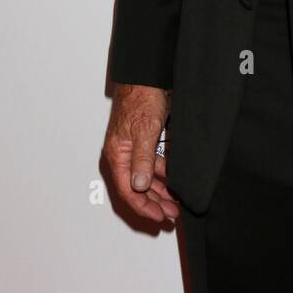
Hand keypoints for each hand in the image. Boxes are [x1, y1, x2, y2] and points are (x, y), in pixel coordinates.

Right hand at [103, 83, 178, 224]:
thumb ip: (142, 159)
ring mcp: (135, 148)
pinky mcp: (146, 141)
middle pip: (137, 188)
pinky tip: (175, 181)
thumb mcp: (144, 130)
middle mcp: (124, 155)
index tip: (159, 217)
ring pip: (147, 177)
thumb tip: (139, 186)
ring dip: (161, 190)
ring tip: (175, 203)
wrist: (147, 76)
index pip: (128, 191)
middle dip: (154, 203)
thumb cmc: (141, 98)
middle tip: (172, 215)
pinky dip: (164, 174)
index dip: (143, 207)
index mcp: (117, 155)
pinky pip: (154, 164)